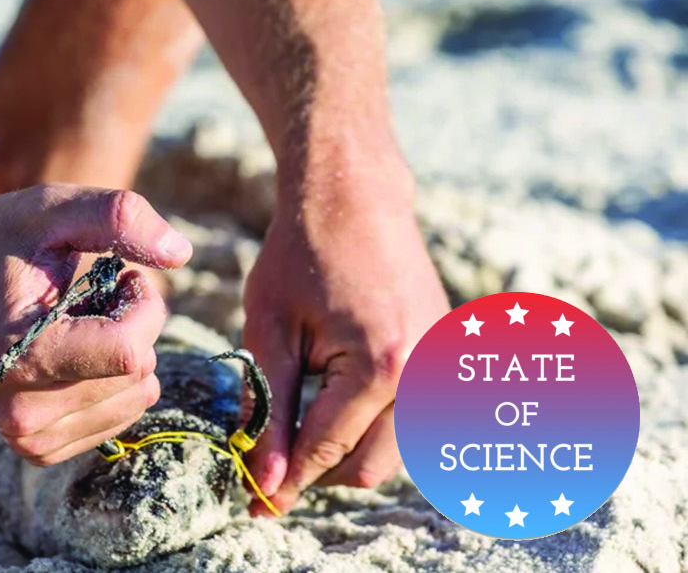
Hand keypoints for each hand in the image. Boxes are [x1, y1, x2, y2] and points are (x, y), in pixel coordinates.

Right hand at [0, 185, 191, 465]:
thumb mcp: (52, 208)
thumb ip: (118, 217)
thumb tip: (180, 254)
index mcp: (21, 355)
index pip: (131, 352)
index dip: (142, 304)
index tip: (120, 274)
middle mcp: (19, 410)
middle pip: (138, 375)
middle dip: (132, 325)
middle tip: (89, 296)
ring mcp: (27, 436)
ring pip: (135, 398)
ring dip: (123, 355)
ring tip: (77, 323)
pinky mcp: (37, 447)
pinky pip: (119, 418)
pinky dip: (111, 382)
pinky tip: (75, 352)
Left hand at [243, 164, 448, 514]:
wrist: (354, 195)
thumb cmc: (300, 254)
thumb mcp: (268, 331)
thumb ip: (269, 409)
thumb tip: (264, 480)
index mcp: (381, 367)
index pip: (326, 449)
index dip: (284, 480)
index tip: (253, 503)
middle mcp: (425, 374)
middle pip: (369, 466)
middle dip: (318, 470)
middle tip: (271, 460)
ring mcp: (443, 366)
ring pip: (394, 450)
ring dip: (347, 448)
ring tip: (300, 417)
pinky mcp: (446, 357)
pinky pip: (410, 417)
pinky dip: (371, 421)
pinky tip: (333, 392)